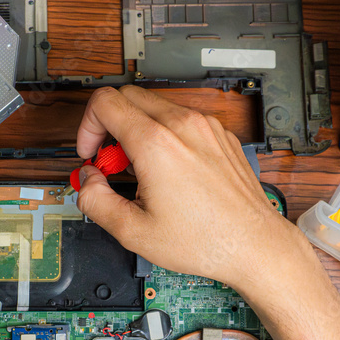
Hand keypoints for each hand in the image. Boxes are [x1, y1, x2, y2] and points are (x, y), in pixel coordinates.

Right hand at [75, 85, 297, 288]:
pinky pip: (182, 119)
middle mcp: (183, 126)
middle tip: (112, 161)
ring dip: (137, 128)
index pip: (104, 103)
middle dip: (109, 125)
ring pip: (155, 105)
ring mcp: (205, 127)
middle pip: (127, 96)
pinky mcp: (220, 134)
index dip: (87, 127)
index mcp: (157, 144)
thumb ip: (95, 201)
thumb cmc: (206, 239)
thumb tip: (86, 181)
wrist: (253, 243)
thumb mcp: (133, 231)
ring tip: (142, 169)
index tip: (92, 153)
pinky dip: (166, 134)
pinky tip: (169, 169)